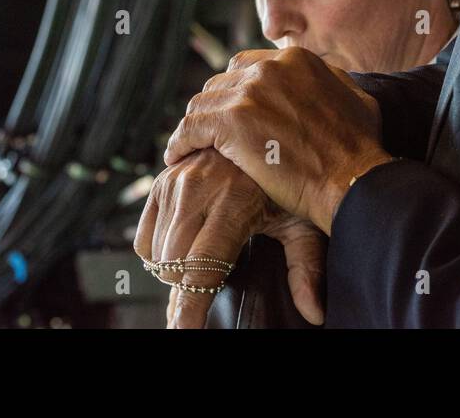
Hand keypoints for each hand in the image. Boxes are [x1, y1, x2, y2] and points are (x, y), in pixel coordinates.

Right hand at [136, 148, 325, 327]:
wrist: (264, 128)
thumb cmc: (289, 178)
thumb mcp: (302, 219)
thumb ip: (305, 267)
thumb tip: (315, 313)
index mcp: (234, 201)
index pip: (201, 270)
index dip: (190, 309)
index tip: (184, 331)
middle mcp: (199, 189)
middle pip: (174, 267)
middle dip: (187, 290)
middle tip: (204, 296)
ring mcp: (176, 182)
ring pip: (157, 255)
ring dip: (174, 270)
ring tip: (201, 265)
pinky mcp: (163, 180)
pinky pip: (144, 238)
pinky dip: (159, 251)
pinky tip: (185, 247)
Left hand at [164, 47, 393, 232]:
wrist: (352, 180)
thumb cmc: (361, 150)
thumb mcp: (357, 100)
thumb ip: (334, 82)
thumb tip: (328, 78)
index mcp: (296, 60)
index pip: (247, 66)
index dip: (237, 91)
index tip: (232, 114)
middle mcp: (269, 68)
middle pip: (222, 82)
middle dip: (215, 108)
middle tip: (209, 134)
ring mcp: (249, 93)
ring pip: (203, 103)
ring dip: (196, 125)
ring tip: (189, 147)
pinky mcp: (232, 122)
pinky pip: (190, 127)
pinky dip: (180, 142)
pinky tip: (176, 157)